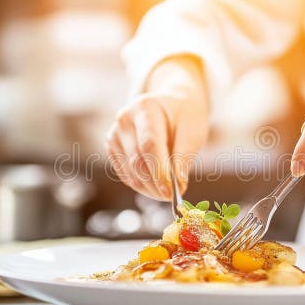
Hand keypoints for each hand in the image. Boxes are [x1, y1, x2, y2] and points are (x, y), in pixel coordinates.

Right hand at [106, 56, 208, 199]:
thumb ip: (184, 156)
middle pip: (137, 160)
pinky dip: (141, 186)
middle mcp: (125, 119)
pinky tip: (155, 188)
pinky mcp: (112, 148)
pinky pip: (125, 174)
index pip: (149, 144)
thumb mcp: (192, 131)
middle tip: (173, 197)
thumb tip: (177, 185)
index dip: (159, 171)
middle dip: (155, 183)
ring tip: (167, 193)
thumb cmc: (184, 118)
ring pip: (130, 171)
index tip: (172, 191)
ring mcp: (115, 133)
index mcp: (146, 107)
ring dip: (149, 189)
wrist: (171, 107)